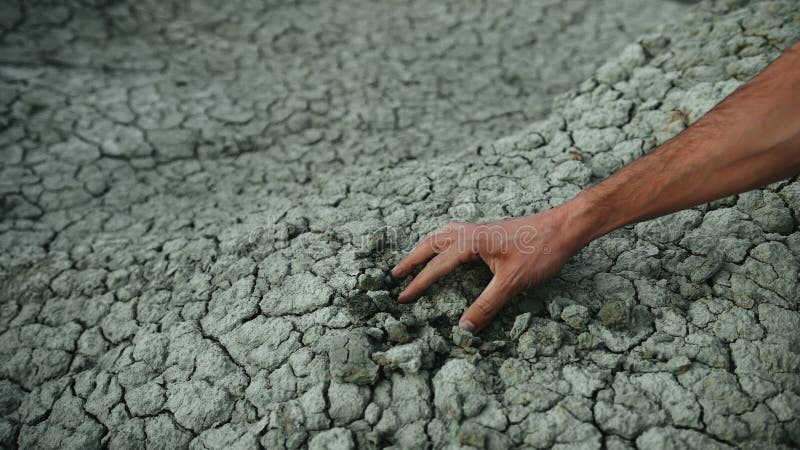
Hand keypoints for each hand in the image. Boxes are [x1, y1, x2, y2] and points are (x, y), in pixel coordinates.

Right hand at [391, 202, 590, 332]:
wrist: (565, 226)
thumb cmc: (540, 250)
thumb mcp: (512, 283)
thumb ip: (486, 306)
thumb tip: (463, 330)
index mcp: (470, 242)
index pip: (437, 266)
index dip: (418, 283)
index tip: (402, 297)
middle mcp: (471, 232)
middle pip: (431, 243)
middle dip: (412, 259)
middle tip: (394, 274)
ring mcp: (481, 229)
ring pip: (443, 234)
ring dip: (425, 247)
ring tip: (414, 258)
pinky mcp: (491, 230)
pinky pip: (455, 232)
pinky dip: (442, 240)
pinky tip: (448, 248)